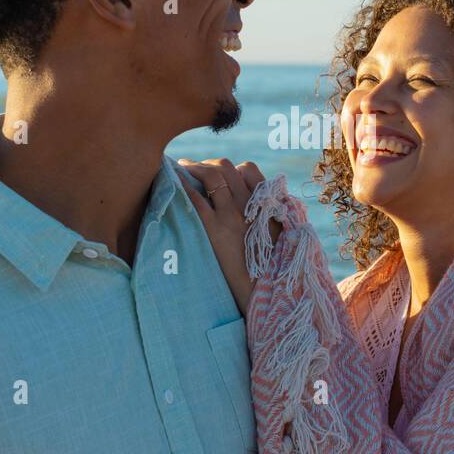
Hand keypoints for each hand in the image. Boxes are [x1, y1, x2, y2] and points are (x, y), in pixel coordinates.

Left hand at [177, 158, 267, 315]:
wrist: (265, 290)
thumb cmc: (274, 266)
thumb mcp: (281, 233)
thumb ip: (271, 215)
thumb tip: (261, 205)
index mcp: (267, 203)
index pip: (248, 169)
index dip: (231, 168)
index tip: (218, 173)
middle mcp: (249, 203)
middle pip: (226, 167)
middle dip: (207, 164)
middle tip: (192, 168)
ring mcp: (231, 214)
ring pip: (210, 175)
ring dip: (192, 168)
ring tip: (180, 170)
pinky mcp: (214, 229)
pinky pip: (195, 198)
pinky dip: (182, 184)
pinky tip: (173, 181)